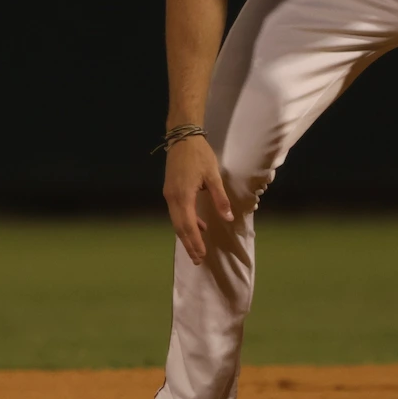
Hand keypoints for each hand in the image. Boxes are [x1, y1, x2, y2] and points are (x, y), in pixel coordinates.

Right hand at [162, 136, 233, 265]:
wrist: (182, 138)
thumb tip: (228, 219)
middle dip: (189, 244)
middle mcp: (172, 198)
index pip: (188, 225)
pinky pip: (177, 212)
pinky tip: (199, 226)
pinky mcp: (170, 191)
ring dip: (187, 235)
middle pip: (180, 227)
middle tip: (197, 260)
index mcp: (183, 196)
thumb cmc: (200, 155)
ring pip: (177, 221)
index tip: (201, 256)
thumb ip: (220, 199)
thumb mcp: (214, 176)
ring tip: (197, 249)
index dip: (194, 241)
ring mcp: (169, 195)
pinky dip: (187, 222)